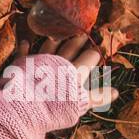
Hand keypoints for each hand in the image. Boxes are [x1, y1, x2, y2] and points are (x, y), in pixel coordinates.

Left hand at [0, 36, 117, 111]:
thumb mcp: (79, 104)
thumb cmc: (55, 106)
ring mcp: (40, 62)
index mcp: (74, 71)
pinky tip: (25, 42)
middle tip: (83, 33)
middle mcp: (58, 63)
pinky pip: (23, 55)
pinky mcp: (23, 65)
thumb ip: (97, 97)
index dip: (95, 53)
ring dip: (54, 40)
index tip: (99, 48)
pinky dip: (24, 48)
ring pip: (49, 47)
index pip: (90, 58)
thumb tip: (115, 92)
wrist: (27, 106)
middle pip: (71, 48)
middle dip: (78, 40)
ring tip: (58, 34)